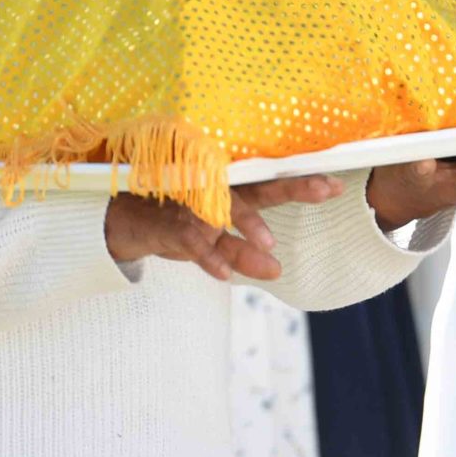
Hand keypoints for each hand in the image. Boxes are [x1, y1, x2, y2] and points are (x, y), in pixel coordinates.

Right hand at [103, 174, 343, 283]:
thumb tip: (277, 270)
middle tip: (325, 189)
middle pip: (256, 185)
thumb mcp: (211, 243)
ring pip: (223, 209)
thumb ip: (242, 253)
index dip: (301, 181)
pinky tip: (224, 275)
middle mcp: (212, 189)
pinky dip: (207, 256)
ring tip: (269, 246)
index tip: (337, 183)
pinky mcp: (167, 223)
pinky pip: (190, 238)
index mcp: (226, 188)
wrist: (119, 223)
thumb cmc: (172, 223)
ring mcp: (190, 203)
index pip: (269, 182)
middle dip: (290, 188)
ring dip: (246, 224)